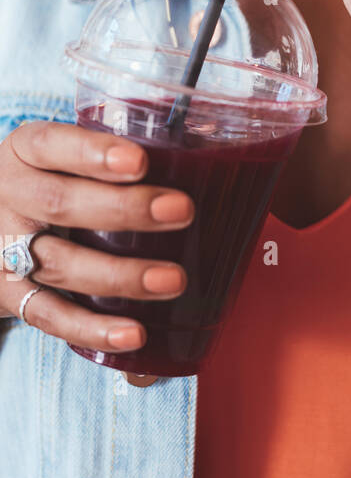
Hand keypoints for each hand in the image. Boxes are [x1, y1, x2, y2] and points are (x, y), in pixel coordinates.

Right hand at [0, 122, 193, 349]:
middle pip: (60, 203)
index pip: (51, 144)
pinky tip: (133, 333)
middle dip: (125, 210)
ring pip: (61, 263)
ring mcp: (3, 250)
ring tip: (173, 280)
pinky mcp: (10, 296)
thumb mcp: (64, 156)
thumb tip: (204, 160)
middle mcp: (9, 197)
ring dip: (121, 276)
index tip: (141, 161)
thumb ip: (114, 157)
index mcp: (25, 152)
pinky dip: (92, 328)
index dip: (93, 153)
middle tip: (182, 211)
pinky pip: (49, 316)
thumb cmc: (54, 179)